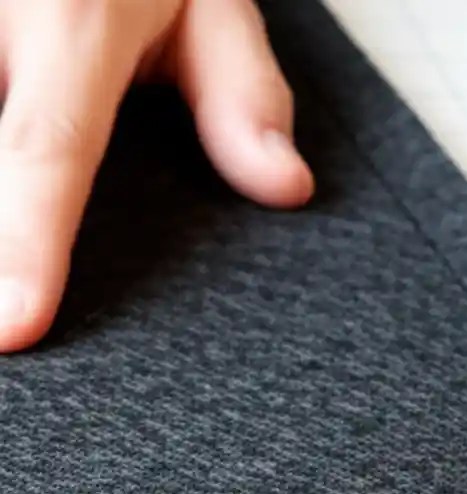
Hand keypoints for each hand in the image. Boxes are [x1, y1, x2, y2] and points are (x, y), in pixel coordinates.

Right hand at [0, 0, 312, 351]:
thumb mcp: (211, 3)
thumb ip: (242, 93)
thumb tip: (285, 188)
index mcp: (71, 20)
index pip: (47, 150)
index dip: (28, 242)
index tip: (16, 329)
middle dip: (0, 234)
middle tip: (13, 333)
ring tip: (13, 288)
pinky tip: (12, 226)